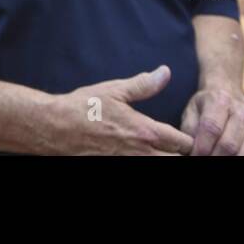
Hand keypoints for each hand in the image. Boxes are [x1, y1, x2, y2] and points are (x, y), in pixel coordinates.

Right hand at [46, 66, 194, 155]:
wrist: (55, 128)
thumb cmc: (84, 107)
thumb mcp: (115, 90)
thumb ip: (144, 84)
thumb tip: (165, 72)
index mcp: (145, 131)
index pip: (183, 143)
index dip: (189, 140)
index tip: (187, 137)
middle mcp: (141, 153)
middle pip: (176, 161)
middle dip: (181, 155)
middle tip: (177, 148)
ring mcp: (128, 164)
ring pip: (160, 168)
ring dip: (164, 159)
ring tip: (162, 152)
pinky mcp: (116, 168)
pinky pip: (141, 171)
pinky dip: (146, 162)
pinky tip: (142, 155)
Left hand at [180, 83, 243, 155]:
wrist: (228, 95)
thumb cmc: (205, 107)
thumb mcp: (191, 112)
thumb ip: (188, 131)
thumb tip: (190, 150)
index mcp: (220, 100)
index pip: (212, 128)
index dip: (202, 147)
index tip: (194, 155)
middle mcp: (241, 111)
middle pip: (229, 144)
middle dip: (214, 157)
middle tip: (202, 160)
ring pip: (243, 153)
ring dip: (227, 161)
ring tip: (213, 159)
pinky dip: (242, 162)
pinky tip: (228, 158)